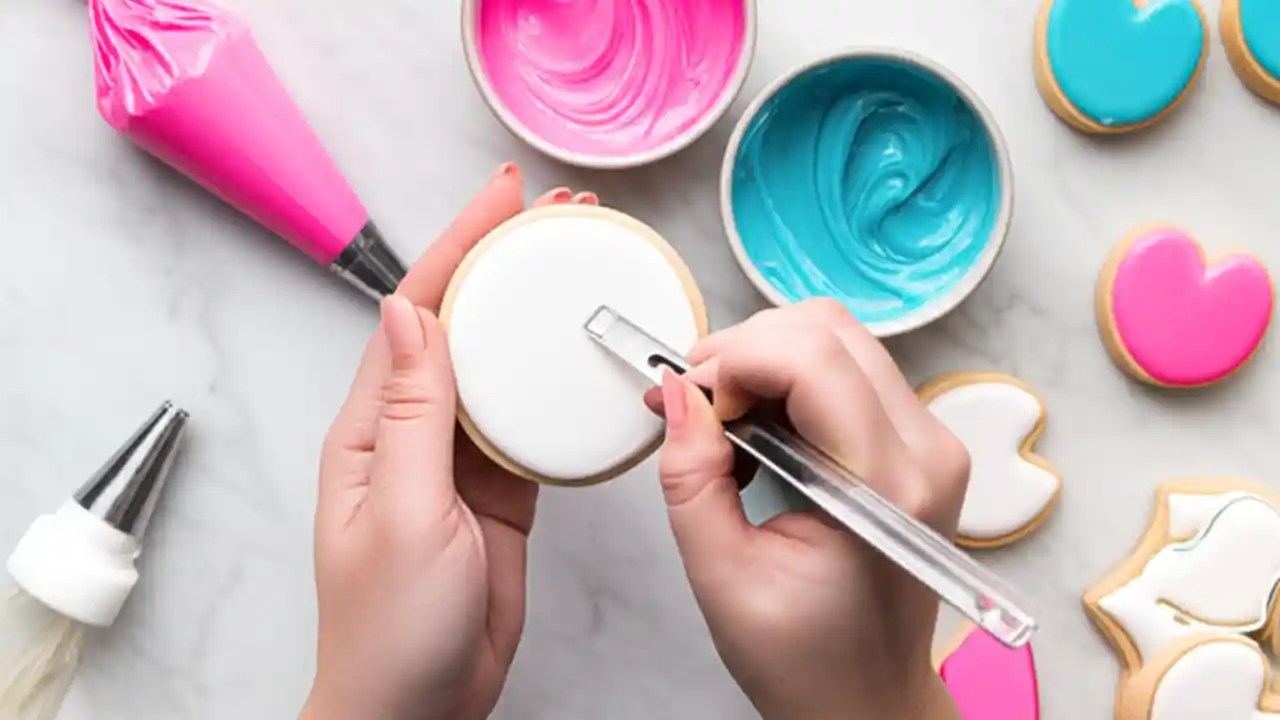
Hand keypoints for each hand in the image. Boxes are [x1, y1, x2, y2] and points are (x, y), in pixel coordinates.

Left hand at [303, 166, 598, 719]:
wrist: (420, 706)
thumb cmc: (389, 630)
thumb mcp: (405, 512)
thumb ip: (415, 413)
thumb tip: (412, 315)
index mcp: (374, 428)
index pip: (419, 314)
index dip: (460, 247)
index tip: (500, 198)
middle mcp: (414, 432)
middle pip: (465, 325)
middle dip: (506, 262)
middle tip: (558, 214)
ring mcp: (459, 461)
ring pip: (502, 367)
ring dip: (535, 315)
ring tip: (578, 266)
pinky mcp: (499, 492)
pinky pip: (531, 423)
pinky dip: (559, 387)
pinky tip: (583, 363)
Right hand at [652, 299, 969, 719]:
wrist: (869, 697)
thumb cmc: (810, 660)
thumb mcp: (724, 578)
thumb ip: (693, 478)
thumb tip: (677, 393)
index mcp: (885, 489)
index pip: (814, 361)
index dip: (737, 361)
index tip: (691, 401)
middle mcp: (926, 452)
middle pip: (829, 330)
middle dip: (746, 349)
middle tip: (698, 404)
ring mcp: (930, 441)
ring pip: (839, 337)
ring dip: (766, 357)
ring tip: (724, 418)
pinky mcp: (918, 441)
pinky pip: (849, 368)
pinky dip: (789, 376)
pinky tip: (758, 426)